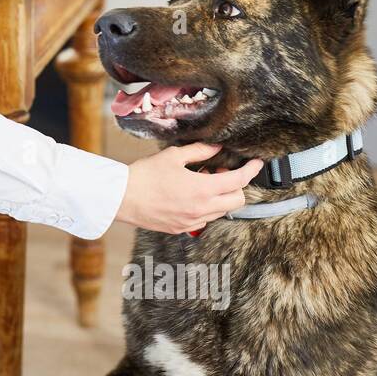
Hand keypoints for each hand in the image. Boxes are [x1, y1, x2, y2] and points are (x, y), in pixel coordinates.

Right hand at [115, 143, 263, 233]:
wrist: (122, 198)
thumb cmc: (144, 176)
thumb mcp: (173, 156)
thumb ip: (199, 151)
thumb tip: (216, 147)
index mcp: (202, 189)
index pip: (239, 181)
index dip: (251, 170)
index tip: (255, 163)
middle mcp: (201, 209)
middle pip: (237, 200)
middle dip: (236, 185)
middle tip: (220, 171)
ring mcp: (192, 221)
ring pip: (221, 211)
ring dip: (220, 197)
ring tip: (202, 182)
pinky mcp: (181, 228)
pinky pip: (204, 219)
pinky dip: (205, 207)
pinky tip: (190, 195)